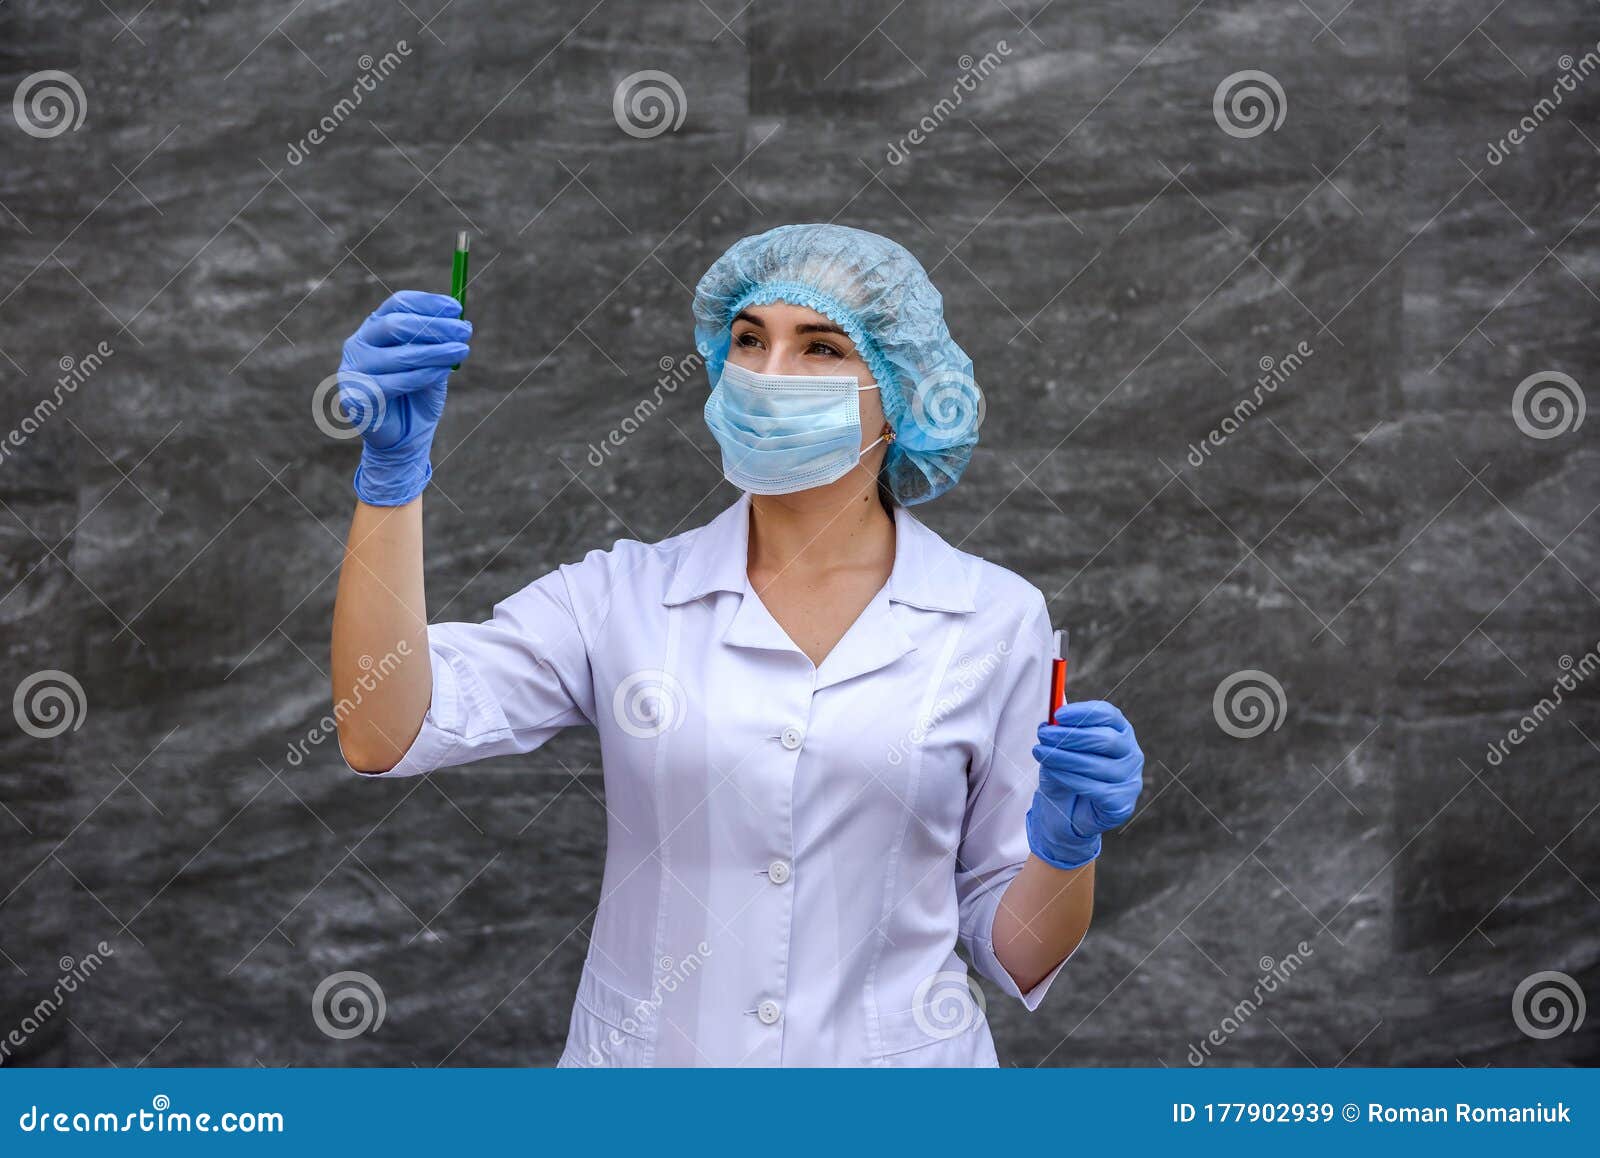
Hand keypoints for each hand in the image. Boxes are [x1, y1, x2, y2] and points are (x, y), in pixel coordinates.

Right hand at [338, 290, 471, 505]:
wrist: (405, 435)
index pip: (398, 305)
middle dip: (436, 327)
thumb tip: (459, 321)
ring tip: (462, 351)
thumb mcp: (432, 362)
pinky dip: (424, 375)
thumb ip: (439, 342)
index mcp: (375, 328)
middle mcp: (358, 344)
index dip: (428, 304)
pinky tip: (444, 371)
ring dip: (436, 352)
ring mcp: (353, 370)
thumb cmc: (419, 393)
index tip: (457, 308)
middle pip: (397, 325)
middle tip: (465, 331)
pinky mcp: (356, 397)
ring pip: (399, 355)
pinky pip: (396, 383)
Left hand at [1025, 699, 1143, 869]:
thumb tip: (1051, 717)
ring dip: (1064, 758)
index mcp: (1121, 731)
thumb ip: (1060, 730)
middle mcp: (1132, 754)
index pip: (1108, 715)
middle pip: (1105, 739)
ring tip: (1040, 753)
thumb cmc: (1068, 770)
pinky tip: (1051, 772)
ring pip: (1097, 765)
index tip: (1058, 715)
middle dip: (1070, 736)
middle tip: (1044, 735)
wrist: (1068, 810)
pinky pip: (1094, 789)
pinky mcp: (1122, 803)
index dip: (1083, 713)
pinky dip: (1069, 778)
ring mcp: (1131, 780)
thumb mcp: (1061, 746)